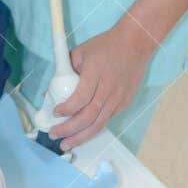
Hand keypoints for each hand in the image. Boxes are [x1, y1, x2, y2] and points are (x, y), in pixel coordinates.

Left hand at [48, 21, 151, 149]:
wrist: (135, 43)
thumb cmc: (106, 45)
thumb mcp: (81, 51)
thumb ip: (66, 68)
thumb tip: (52, 89)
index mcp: (96, 74)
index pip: (81, 98)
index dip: (67, 109)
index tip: (55, 113)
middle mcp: (108, 90)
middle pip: (88, 117)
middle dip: (69, 129)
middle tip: (54, 134)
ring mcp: (118, 98)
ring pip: (99, 124)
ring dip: (81, 136)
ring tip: (66, 143)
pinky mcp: (124, 103)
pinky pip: (106, 120)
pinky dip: (93, 129)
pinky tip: (81, 134)